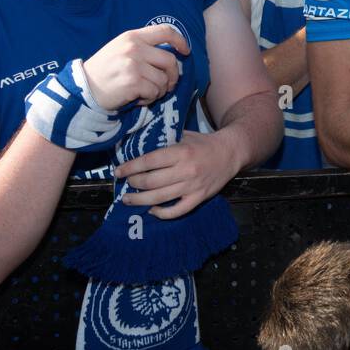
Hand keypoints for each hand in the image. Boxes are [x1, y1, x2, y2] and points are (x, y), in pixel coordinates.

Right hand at [82, 24, 190, 110]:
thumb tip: (172, 55)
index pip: (165, 31)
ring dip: (158, 90)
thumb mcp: (120, 49)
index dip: (180, 41)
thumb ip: (143, 47)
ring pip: (163, 80)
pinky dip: (149, 99)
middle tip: (166, 85)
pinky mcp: (133, 83)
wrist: (84, 88)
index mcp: (132, 37)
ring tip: (145, 92)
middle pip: (170, 61)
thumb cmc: (104, 70)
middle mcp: (134, 48)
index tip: (185, 52)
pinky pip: (154, 92)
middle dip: (173, 76)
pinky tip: (137, 98)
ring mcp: (134, 65)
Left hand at [116, 129, 236, 217]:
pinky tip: (152, 210)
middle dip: (133, 184)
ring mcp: (192, 186)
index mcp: (181, 152)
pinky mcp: (199, 198)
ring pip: (160, 198)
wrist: (230, 152)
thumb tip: (139, 149)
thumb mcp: (184, 136)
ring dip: (140, 200)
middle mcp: (186, 170)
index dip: (130, 168)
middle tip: (126, 183)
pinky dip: (162, 213)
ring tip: (129, 199)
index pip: (149, 162)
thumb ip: (165, 142)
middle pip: (151, 182)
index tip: (118, 171)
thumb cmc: (204, 143)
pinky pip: (177, 211)